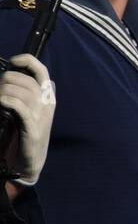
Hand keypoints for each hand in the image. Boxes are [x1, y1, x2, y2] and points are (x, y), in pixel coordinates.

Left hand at [0, 54, 54, 185]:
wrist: (29, 163)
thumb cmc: (24, 136)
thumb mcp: (28, 112)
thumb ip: (23, 96)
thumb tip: (7, 78)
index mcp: (47, 97)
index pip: (41, 71)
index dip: (27, 61)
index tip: (12, 61)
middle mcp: (47, 103)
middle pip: (25, 80)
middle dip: (6, 80)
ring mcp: (41, 115)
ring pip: (21, 91)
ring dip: (3, 91)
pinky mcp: (32, 127)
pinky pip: (19, 106)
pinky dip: (7, 100)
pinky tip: (1, 102)